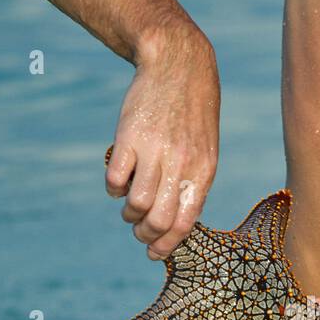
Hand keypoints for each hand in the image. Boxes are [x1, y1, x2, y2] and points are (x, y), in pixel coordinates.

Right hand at [106, 26, 219, 259]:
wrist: (178, 65)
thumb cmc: (193, 113)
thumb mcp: (206, 150)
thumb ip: (193, 184)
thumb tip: (177, 224)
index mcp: (203, 172)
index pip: (185, 223)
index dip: (167, 245)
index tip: (154, 254)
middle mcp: (180, 165)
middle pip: (158, 220)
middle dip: (145, 235)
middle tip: (139, 232)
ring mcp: (154, 151)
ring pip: (136, 204)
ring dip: (128, 214)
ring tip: (129, 206)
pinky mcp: (129, 137)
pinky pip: (116, 179)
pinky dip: (113, 188)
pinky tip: (118, 180)